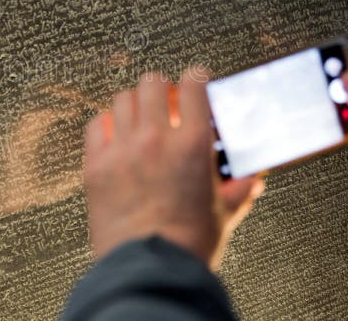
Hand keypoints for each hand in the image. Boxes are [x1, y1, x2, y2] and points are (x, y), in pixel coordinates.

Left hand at [83, 69, 263, 269]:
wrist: (149, 270)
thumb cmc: (187, 245)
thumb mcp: (222, 213)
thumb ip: (238, 190)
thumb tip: (251, 181)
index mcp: (193, 145)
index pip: (193, 84)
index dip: (195, 77)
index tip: (195, 81)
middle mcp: (156, 139)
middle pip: (152, 83)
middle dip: (160, 87)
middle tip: (165, 100)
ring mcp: (123, 149)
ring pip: (122, 99)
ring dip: (133, 103)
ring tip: (139, 116)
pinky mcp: (96, 165)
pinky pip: (95, 125)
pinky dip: (105, 123)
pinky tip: (114, 133)